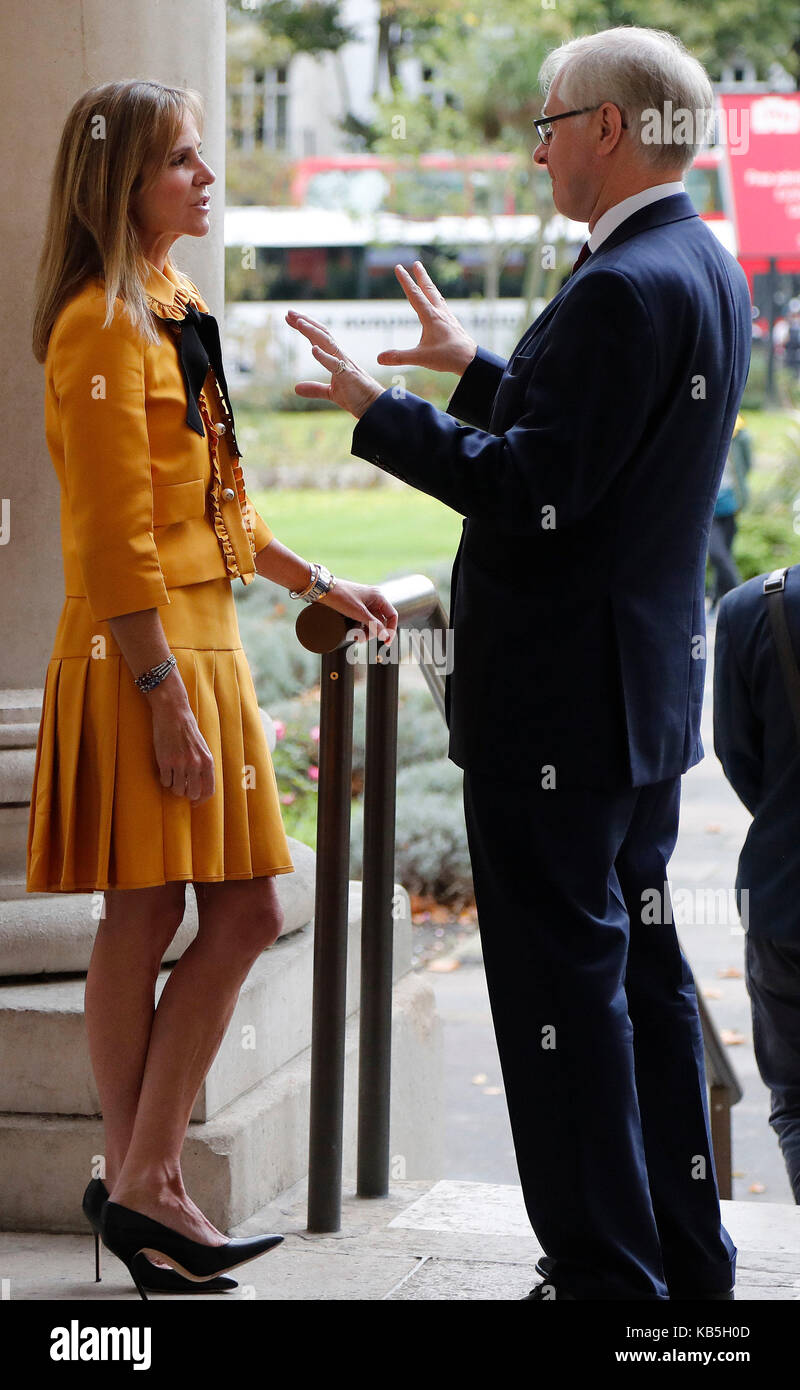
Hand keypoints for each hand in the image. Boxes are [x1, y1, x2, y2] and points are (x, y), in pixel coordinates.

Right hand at [149, 679, 215, 803]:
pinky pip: (165, 781)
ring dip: (173, 786)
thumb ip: (203, 767)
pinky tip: (165, 770)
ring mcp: (180, 763)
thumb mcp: (202, 749)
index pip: (208, 790)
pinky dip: (164, 780)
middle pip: (192, 793)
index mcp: (207, 761)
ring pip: (176, 789)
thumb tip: (200, 788)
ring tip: (172, 775)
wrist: (173, 714)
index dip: (201, 800)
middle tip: (181, 786)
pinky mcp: (165, 761)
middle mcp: (195, 764)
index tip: (195, 803)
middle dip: (185, 793)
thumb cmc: (188, 731)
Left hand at [286, 311, 384, 418]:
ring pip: (328, 343)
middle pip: (322, 334)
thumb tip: (296, 388)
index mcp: (336, 357)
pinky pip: (335, 364)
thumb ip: (314, 389)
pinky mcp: (348, 376)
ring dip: (313, 333)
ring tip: (299, 323)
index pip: (318, 337)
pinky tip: (313, 349)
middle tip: (290, 312)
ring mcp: (345, 364)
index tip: (290, 318)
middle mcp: (341, 356)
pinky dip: (324, 356)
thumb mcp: (330, 392)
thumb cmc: (355, 396)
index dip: (305, 326)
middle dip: (306, 322)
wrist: (373, 407)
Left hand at [316, 578, 398, 647]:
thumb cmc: (341, 597)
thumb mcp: (358, 613)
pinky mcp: (357, 605)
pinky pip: (364, 619)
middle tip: (362, 639)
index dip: (391, 630)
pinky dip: (360, 627)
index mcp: (378, 596)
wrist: (323, 589)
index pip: (392, 615)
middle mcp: (374, 598)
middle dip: (374, 632)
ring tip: (356, 637)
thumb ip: (373, 625)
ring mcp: (365, 602)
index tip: (386, 642)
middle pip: (381, 620)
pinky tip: (354, 632)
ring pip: (372, 621)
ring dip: (366, 632)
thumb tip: (386, 637)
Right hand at [376, 261, 477, 375]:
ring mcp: (448, 316)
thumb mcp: (420, 358)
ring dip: (429, 285)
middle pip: (429, 289)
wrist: (471, 359)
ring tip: (426, 279)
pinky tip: (438, 302)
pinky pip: (443, 305)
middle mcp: (439, 312)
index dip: (405, 280)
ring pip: (437, 296)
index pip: (414, 294)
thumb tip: (379, 358)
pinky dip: (437, 298)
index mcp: (430, 317)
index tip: (399, 267)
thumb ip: (399, 357)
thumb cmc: (447, 357)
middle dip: (421, 276)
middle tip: (417, 263)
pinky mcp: (453, 322)